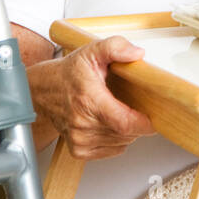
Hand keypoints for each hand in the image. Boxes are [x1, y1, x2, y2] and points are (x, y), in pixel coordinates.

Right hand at [52, 36, 154, 159]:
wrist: (44, 90)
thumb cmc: (69, 73)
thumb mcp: (92, 51)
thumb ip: (116, 47)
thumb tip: (136, 53)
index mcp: (89, 101)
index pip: (125, 123)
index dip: (145, 124)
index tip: (154, 117)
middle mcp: (82, 124)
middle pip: (127, 133)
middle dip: (137, 121)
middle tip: (133, 104)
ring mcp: (79, 139)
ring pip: (121, 142)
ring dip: (127, 130)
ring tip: (117, 110)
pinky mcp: (78, 150)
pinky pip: (112, 149)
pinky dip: (117, 139)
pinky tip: (109, 123)